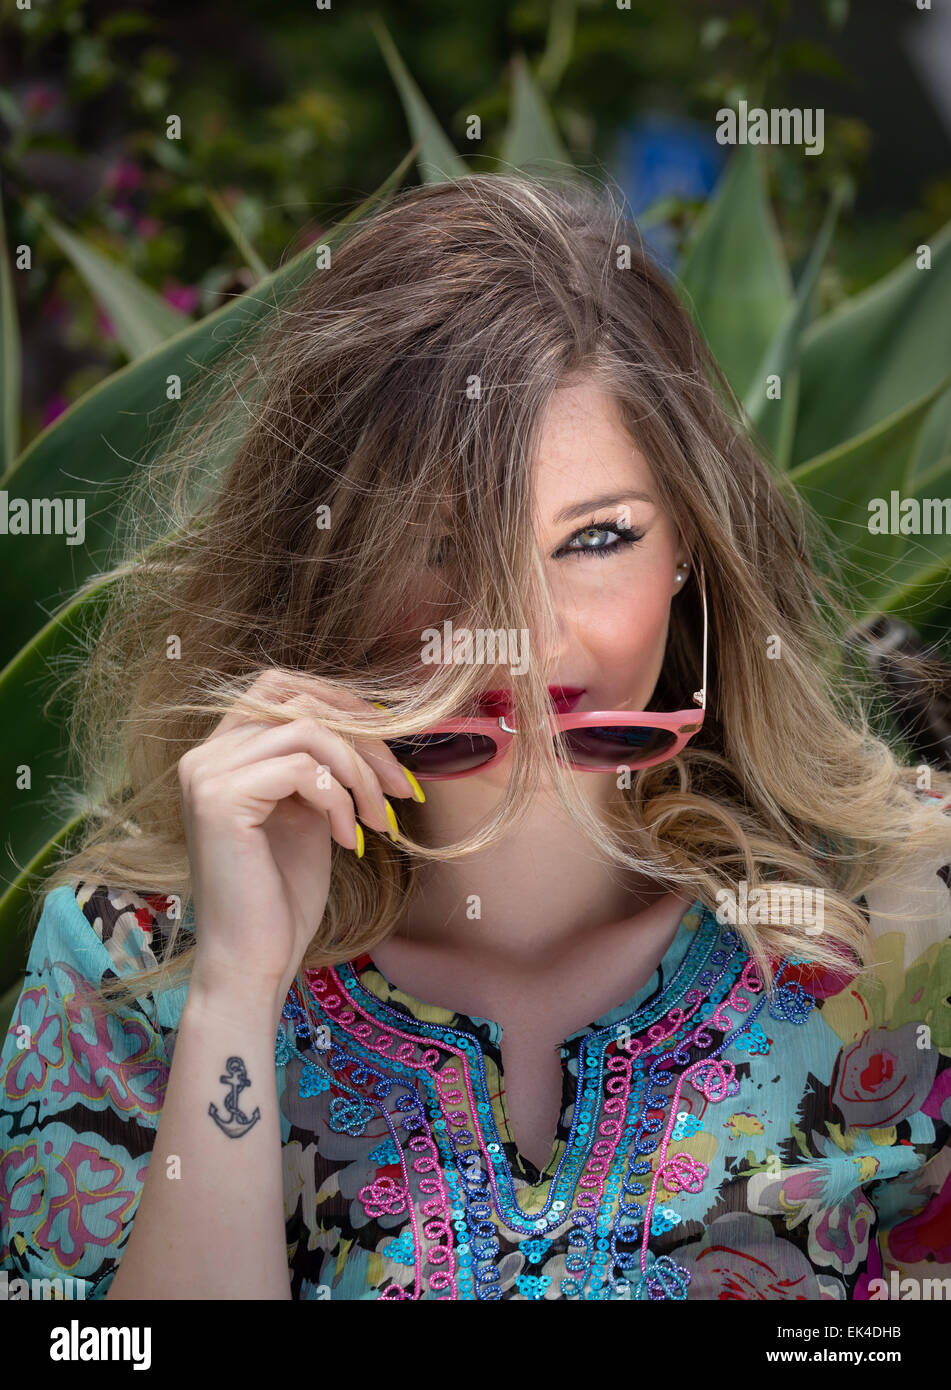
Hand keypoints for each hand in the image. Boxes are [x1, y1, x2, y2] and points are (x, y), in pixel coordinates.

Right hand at [178, 671, 417, 1006]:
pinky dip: (339, 801)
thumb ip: (322, 765)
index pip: (280, 687)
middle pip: (295, 698)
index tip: (390, 740)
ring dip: (359, 773)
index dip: (340, 702)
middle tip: (398, 782)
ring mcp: (207, 773)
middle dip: (359, 732)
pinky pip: (303, 769)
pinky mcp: (220, 798)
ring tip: (378, 819)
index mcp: (221, 753)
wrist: (253, 960)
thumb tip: (374, 724)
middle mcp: (204, 755)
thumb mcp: (309, 813)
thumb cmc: (281, 895)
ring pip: (307, 731)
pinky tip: (348, 840)